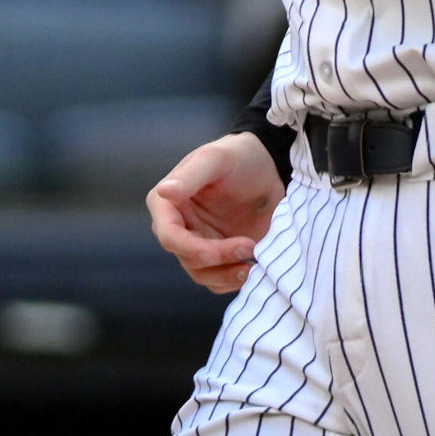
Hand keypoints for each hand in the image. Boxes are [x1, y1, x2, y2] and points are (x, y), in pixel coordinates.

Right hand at [146, 129, 286, 292]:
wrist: (270, 167)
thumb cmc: (239, 156)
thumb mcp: (216, 159)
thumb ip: (190, 176)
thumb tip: (164, 192)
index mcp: (167, 205)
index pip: (169, 236)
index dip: (192, 248)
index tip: (221, 250)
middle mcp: (179, 228)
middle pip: (188, 259)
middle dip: (218, 259)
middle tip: (249, 246)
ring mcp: (200, 244)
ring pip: (203, 275)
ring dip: (227, 275)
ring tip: (254, 263)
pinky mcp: (222, 257)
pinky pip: (221, 279)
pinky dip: (236, 279)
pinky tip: (256, 267)